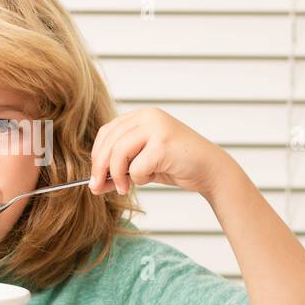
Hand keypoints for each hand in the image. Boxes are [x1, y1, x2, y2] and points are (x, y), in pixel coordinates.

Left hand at [88, 107, 225, 197]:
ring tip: (124, 188)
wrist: (210, 170)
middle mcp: (148, 116)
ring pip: (118, 153)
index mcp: (141, 116)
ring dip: (117, 175)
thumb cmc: (176, 165)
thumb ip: (119, 170)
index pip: (107, 132)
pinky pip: (137, 167)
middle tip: (98, 187)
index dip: (97, 155)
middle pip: (109, 142)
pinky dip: (139, 178)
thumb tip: (94, 185)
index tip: (95, 176)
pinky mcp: (163, 144)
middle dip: (100, 168)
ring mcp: (157, 128)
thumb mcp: (142, 165)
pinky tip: (151, 178)